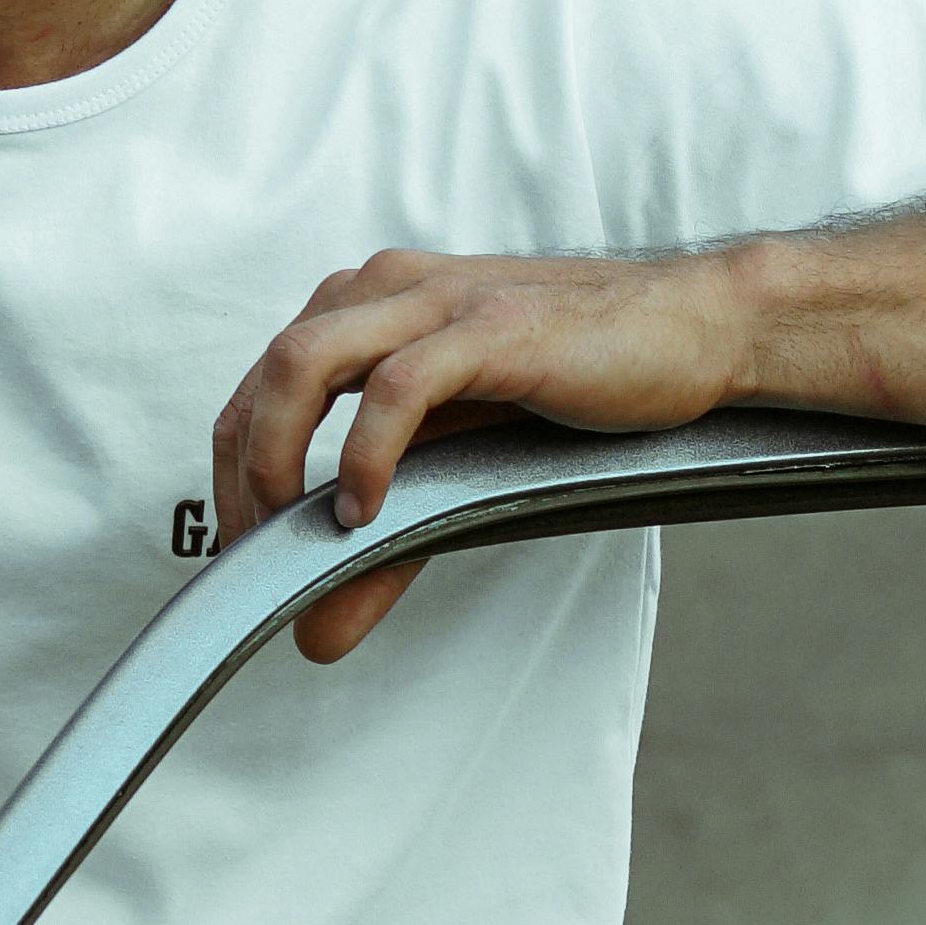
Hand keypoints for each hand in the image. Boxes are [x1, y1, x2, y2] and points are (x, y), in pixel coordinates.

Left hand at [208, 248, 755, 661]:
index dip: (233, 471)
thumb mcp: (468, 466)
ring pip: (302, 364)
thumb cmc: (580, 384)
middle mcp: (388, 289)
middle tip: (254, 559)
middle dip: (240, 478)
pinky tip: (363, 509)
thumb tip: (321, 635)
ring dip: (275, 459)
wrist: (693, 329)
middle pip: (264, 378)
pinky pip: (394, 386)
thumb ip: (390, 542)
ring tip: (291, 533)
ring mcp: (436, 302)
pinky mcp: (489, 329)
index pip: (259, 386)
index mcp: (371, 305)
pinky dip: (362, 454)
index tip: (244, 548)